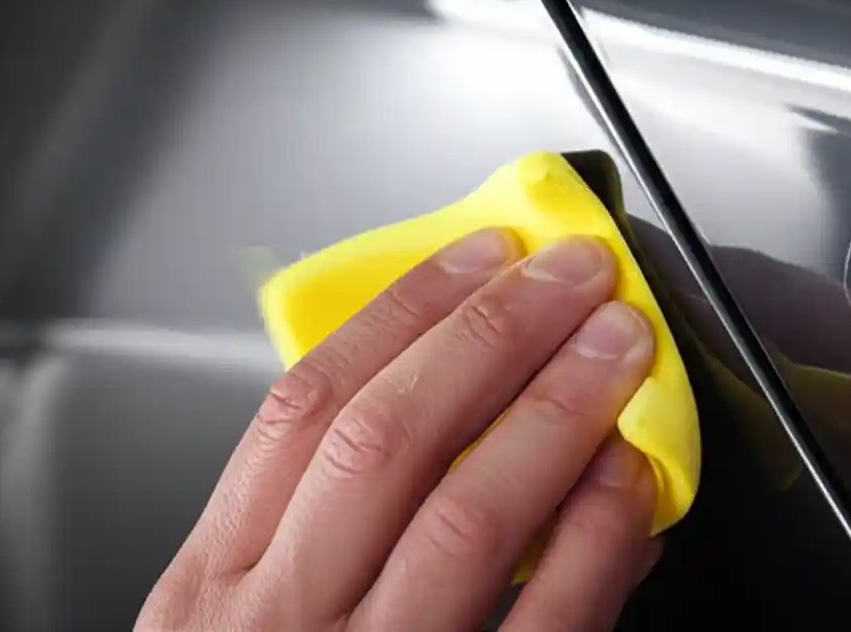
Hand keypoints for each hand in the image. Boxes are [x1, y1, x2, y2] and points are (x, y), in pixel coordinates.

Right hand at [138, 231, 661, 630]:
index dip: (406, 313)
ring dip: (557, 409)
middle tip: (574, 274)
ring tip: (618, 344)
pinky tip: (632, 479)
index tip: (480, 255)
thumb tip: (450, 396)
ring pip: (470, 511)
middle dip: (496, 334)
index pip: (308, 403)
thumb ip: (314, 516)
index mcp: (217, 580)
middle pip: (393, 435)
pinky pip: (545, 621)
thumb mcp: (248, 614)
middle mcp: (285, 619)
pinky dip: (596, 536)